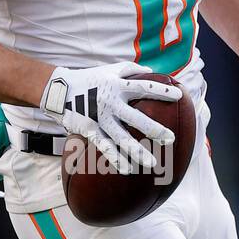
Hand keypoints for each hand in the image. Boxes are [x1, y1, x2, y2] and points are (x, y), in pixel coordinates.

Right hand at [40, 61, 181, 171]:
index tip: (179, 96)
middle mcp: (111, 102)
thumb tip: (152, 71)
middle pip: (136, 118)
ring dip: (137, 151)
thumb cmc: (90, 78)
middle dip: (154, 129)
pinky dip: (115, 158)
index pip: (144, 87)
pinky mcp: (89, 129)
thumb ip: (131, 70)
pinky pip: (104, 146)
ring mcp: (100, 118)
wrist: (59, 90)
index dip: (161, 91)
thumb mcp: (110, 70)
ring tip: (152, 164)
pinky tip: (127, 169)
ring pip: (121, 137)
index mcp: (118, 85)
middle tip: (170, 139)